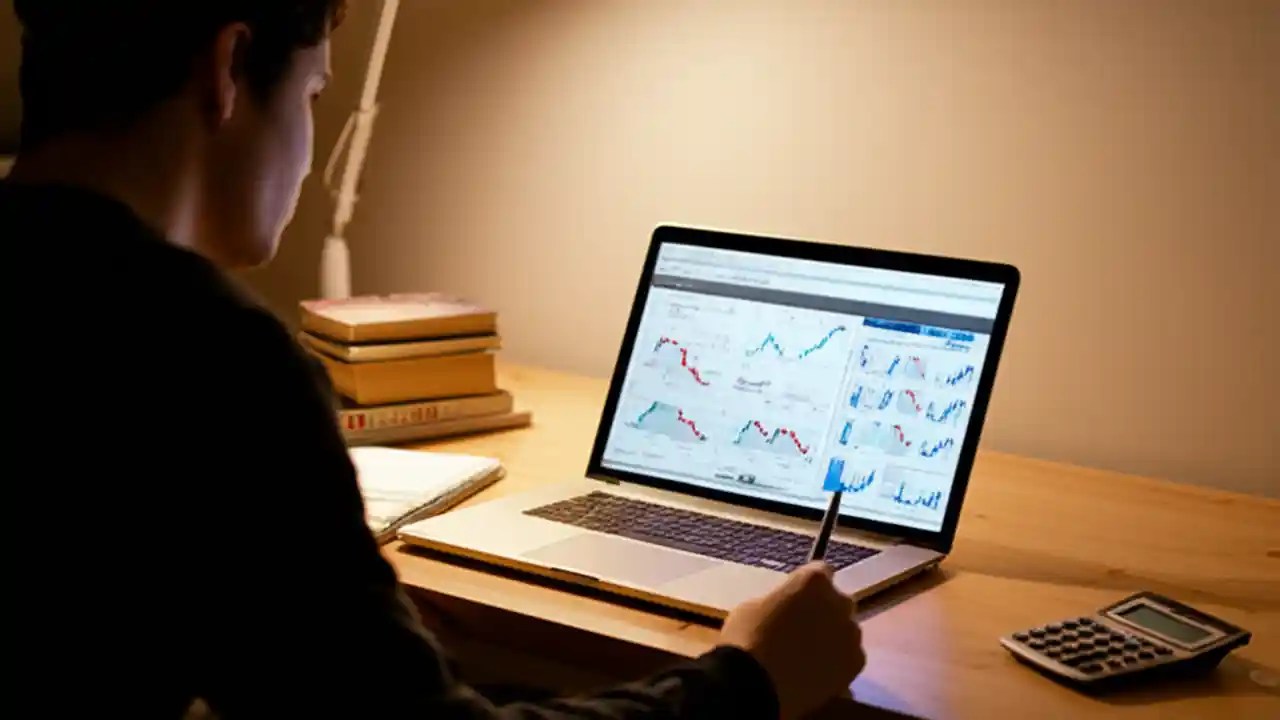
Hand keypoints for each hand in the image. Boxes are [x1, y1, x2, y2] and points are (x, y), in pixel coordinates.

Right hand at [719, 562, 864, 718]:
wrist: (755, 686)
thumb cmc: (747, 639)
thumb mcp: (755, 605)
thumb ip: (781, 600)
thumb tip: (788, 607)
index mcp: (814, 581)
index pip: (820, 571)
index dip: (807, 586)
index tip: (797, 597)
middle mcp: (840, 602)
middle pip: (837, 601)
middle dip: (824, 610)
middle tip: (802, 628)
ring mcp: (851, 634)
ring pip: (845, 630)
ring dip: (832, 636)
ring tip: (809, 655)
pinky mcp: (856, 663)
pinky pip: (849, 656)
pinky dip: (837, 662)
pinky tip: (817, 672)